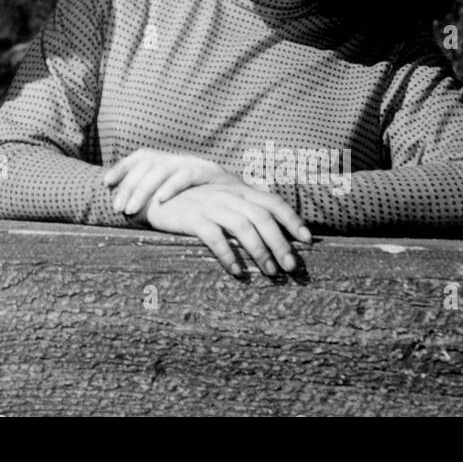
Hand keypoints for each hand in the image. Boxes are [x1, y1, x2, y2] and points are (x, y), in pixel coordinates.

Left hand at [104, 149, 226, 215]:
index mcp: (169, 161)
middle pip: (146, 164)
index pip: (141, 156)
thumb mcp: (181, 196)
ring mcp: (193, 162)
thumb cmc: (209, 199)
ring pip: (161, 169)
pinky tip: (159, 202)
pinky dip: (171, 187)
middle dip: (128, 186)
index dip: (122, 166)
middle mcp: (178, 158)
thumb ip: (158, 197)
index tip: (106, 182)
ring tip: (129, 211)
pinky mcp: (209, 171)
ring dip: (142, 190)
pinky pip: (186, 176)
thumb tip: (129, 205)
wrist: (247, 197)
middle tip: (116, 208)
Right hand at [139, 178, 312, 277]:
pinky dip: (228, 254)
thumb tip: (276, 230)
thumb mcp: (222, 199)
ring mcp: (208, 204)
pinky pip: (213, 237)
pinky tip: (237, 271)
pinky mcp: (190, 217)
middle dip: (280, 242)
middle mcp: (227, 194)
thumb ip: (245, 208)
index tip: (308, 240)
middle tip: (291, 267)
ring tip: (270, 272)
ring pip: (242, 226)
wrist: (154, 196)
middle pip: (262, 217)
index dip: (292, 219)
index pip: (272, 201)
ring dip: (259, 250)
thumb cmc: (193, 203)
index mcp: (238, 189)